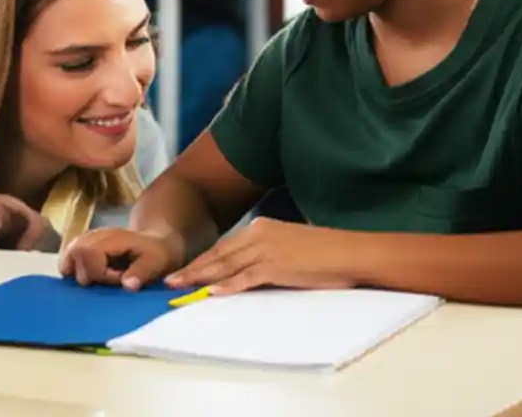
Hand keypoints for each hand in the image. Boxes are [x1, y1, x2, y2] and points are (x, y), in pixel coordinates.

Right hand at [60, 227, 185, 289]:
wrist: (158, 243)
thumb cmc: (158, 254)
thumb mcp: (157, 262)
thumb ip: (142, 272)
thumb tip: (126, 285)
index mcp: (112, 238)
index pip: (89, 253)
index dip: (100, 273)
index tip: (118, 280)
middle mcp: (95, 236)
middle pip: (74, 254)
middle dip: (89, 276)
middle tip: (108, 282)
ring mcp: (86, 240)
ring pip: (67, 256)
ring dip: (78, 274)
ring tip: (96, 282)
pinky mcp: (82, 247)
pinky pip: (68, 259)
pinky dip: (74, 271)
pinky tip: (91, 278)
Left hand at [164, 217, 354, 295]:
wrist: (350, 251)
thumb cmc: (324, 252)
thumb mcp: (288, 247)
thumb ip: (266, 254)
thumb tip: (248, 271)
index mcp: (261, 227)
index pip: (224, 247)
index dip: (201, 260)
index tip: (183, 271)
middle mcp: (259, 234)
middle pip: (218, 255)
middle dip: (193, 269)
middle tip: (170, 280)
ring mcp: (267, 249)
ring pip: (226, 266)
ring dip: (201, 277)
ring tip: (181, 287)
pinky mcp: (277, 265)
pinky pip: (246, 277)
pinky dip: (227, 286)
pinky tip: (211, 292)